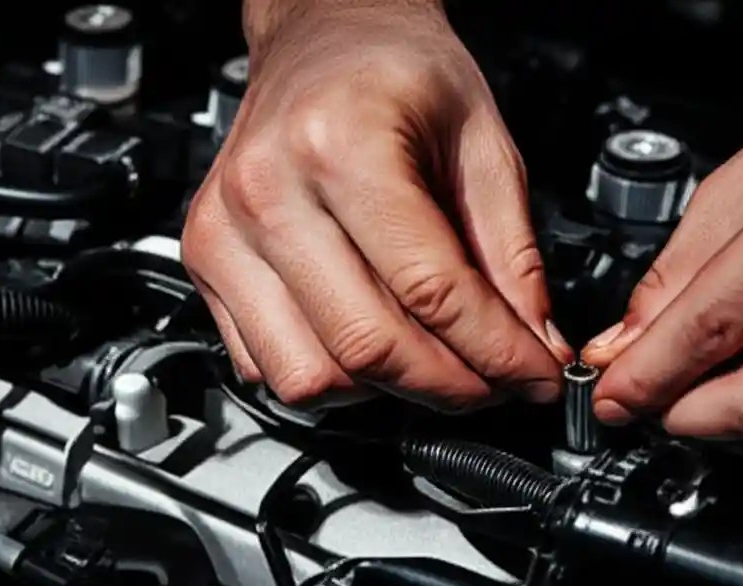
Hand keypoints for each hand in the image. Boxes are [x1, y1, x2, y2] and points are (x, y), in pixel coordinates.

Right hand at [182, 0, 570, 411]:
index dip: (497, 352)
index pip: (430, 289)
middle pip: (366, 346)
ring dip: (385, 392)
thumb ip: (512, 254)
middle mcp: (266, 190)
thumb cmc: (397, 70)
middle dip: (448, 387)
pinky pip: (264, 367)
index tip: (536, 376)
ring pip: (309, 376)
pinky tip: (368, 342)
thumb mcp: (484, 142)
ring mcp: (224, 230)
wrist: (324, 35)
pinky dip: (328, 378)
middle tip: (494, 384)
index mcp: (341, 143)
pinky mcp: (207, 262)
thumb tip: (534, 346)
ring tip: (431, 363)